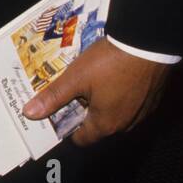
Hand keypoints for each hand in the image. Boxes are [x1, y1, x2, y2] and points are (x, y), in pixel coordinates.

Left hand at [21, 37, 169, 145]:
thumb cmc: (109, 63)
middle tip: (73, 89)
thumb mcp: (75, 78)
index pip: (82, 139)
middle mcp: (126, 125)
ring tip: (91, 79)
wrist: (146, 43)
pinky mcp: (151, 98)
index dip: (67, 127)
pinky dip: (120, 94)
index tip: (58, 111)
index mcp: (106, 125)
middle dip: (84, 110)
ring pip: (115, 113)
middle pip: (98, 125)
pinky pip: (131, 103)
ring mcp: (142, 113)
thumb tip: (30, 113)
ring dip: (103, 101)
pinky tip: (113, 75)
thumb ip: (53, 96)